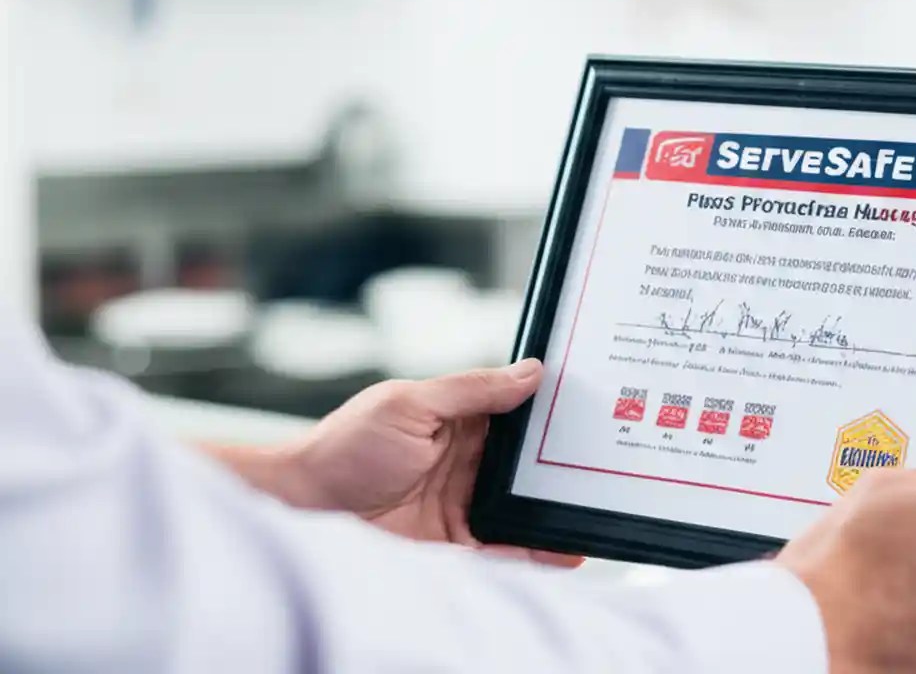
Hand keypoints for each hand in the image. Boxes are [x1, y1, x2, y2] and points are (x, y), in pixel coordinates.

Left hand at [285, 358, 581, 566]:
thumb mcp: (411, 403)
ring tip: (591, 516)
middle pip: (528, 467)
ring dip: (552, 514)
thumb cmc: (344, 445)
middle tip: (606, 469)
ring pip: (521, 509)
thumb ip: (473, 390)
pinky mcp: (454, 543)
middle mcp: (467, 462)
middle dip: (563, 470)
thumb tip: (531, 371)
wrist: (302, 505)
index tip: (593, 415)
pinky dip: (532, 552)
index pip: (520, 417)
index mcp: (460, 419)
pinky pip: (502, 549)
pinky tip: (561, 550)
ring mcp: (462, 503)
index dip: (553, 418)